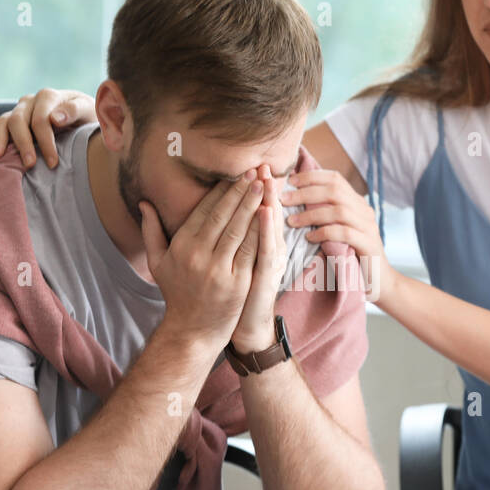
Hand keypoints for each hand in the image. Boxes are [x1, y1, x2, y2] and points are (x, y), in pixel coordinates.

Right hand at [0, 88, 95, 168]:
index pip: (41, 119)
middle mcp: (29, 102)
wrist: (84, 120)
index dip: (46, 141)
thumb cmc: (88, 118)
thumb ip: (74, 111)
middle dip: (23, 144)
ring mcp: (17, 113)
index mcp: (48, 96)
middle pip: (18, 121)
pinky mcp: (9, 125)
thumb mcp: (89, 111)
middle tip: (30, 165)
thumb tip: (53, 118)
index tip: (53, 163)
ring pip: (2, 123)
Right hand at [141, 173, 263, 351]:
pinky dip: (260, 231)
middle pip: (222, 216)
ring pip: (238, 230)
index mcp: (181, 247)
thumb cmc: (176, 293)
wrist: (192, 331)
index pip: (203, 212)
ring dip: (252, 205)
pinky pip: (250, 251)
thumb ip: (151, 231)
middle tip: (252, 172)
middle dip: (239, 192)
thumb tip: (144, 202)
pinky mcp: (237, 283)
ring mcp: (218, 270)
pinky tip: (269, 215)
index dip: (220, 192)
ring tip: (263, 185)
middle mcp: (197, 256)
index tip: (233, 175)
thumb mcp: (158, 262)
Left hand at [231, 164, 287, 354]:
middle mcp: (266, 249)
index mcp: (255, 243)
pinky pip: (267, 249)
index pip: (255, 210)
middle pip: (264, 212)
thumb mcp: (233, 263)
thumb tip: (219, 216)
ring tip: (267, 176)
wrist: (244, 327)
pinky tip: (266, 212)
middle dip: (262, 187)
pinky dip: (267, 229)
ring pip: (269, 226)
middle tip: (262, 162)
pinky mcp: (266, 276)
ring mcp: (268, 262)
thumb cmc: (234, 295)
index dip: (252, 189)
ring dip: (269, 200)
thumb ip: (229, 237)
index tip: (249, 165)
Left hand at [282, 168, 393, 304]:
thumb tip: (295, 201)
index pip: (335, 178)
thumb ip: (325, 214)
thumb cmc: (351, 255)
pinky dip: (324, 233)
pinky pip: (344, 233)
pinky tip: (309, 237)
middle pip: (335, 190)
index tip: (290, 181)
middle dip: (306, 193)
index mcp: (357, 203)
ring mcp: (369, 227)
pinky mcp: (369, 244)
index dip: (311, 177)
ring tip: (292, 222)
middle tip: (284, 200)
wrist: (378, 280)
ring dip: (311, 214)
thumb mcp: (338, 230)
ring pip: (339, 211)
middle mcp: (364, 210)